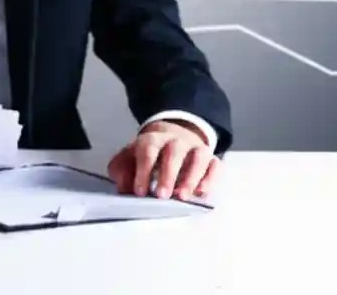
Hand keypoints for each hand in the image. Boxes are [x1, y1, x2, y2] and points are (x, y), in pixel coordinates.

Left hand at [106, 120, 220, 200]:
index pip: (148, 150)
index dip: (144, 170)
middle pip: (174, 151)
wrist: (171, 138)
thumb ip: (121, 171)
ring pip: (198, 156)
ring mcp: (195, 148)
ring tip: (182, 197)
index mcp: (152, 140)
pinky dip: (210, 178)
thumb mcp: (128, 159)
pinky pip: (215, 165)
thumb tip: (125, 187)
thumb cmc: (147, 155)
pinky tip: (201, 192)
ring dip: (191, 177)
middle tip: (162, 196)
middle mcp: (176, 141)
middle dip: (168, 174)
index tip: (140, 192)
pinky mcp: (210, 159)